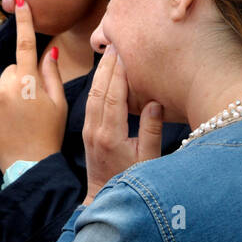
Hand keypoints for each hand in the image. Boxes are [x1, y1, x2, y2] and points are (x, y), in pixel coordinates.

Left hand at [0, 0, 67, 172]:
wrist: (29, 165)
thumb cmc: (49, 134)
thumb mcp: (59, 103)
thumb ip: (52, 74)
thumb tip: (50, 51)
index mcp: (28, 82)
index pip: (26, 45)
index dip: (23, 21)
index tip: (18, 1)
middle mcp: (5, 88)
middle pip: (12, 70)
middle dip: (20, 79)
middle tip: (31, 104)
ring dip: (7, 95)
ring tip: (19, 118)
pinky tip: (6, 125)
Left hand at [82, 44, 162, 204]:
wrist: (103, 198)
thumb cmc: (131, 181)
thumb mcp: (148, 159)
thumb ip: (151, 130)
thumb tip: (154, 102)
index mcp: (110, 134)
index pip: (113, 96)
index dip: (118, 73)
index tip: (124, 52)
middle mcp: (95, 129)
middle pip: (99, 90)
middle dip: (107, 65)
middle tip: (115, 43)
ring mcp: (88, 130)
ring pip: (92, 94)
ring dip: (100, 72)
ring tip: (109, 52)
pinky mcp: (87, 131)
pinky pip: (91, 102)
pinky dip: (97, 85)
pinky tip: (103, 74)